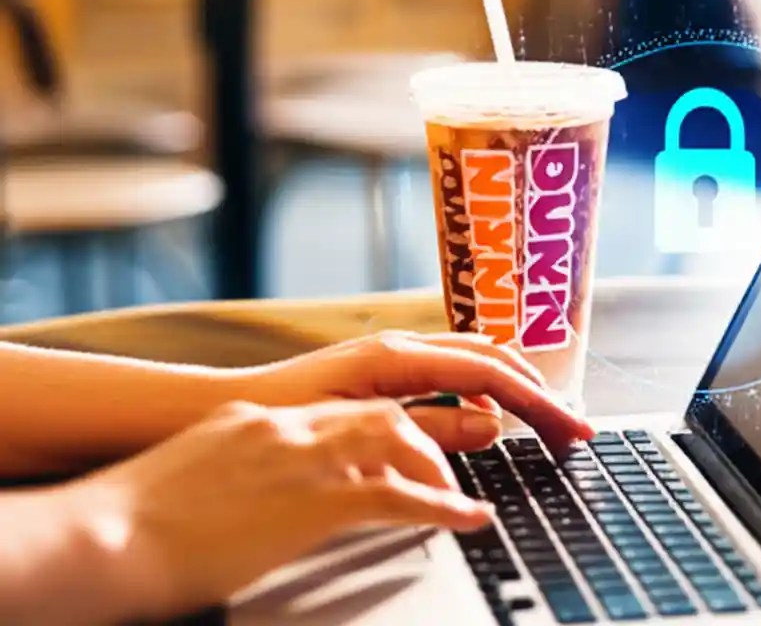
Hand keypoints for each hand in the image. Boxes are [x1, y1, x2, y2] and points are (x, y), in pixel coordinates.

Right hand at [69, 399, 492, 620]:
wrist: (107, 539)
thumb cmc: (135, 525)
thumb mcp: (197, 478)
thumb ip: (235, 472)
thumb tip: (248, 497)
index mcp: (255, 419)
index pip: (340, 409)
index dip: (383, 424)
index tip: (406, 440)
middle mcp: (286, 427)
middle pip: (382, 412)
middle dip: (424, 434)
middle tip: (447, 464)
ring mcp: (303, 458)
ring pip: (399, 439)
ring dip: (435, 465)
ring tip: (453, 494)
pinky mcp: (317, 500)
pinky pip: (401, 498)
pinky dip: (441, 507)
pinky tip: (464, 519)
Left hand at [249, 331, 592, 454]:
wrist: (227, 409)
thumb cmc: (284, 418)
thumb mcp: (362, 430)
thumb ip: (431, 427)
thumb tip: (492, 427)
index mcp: (400, 356)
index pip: (491, 373)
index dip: (539, 401)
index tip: (572, 426)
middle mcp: (403, 345)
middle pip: (493, 359)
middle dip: (539, 391)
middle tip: (574, 426)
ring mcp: (396, 353)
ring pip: (476, 361)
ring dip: (516, 388)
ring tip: (547, 419)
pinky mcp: (387, 367)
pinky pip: (453, 372)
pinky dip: (485, 391)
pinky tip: (490, 418)